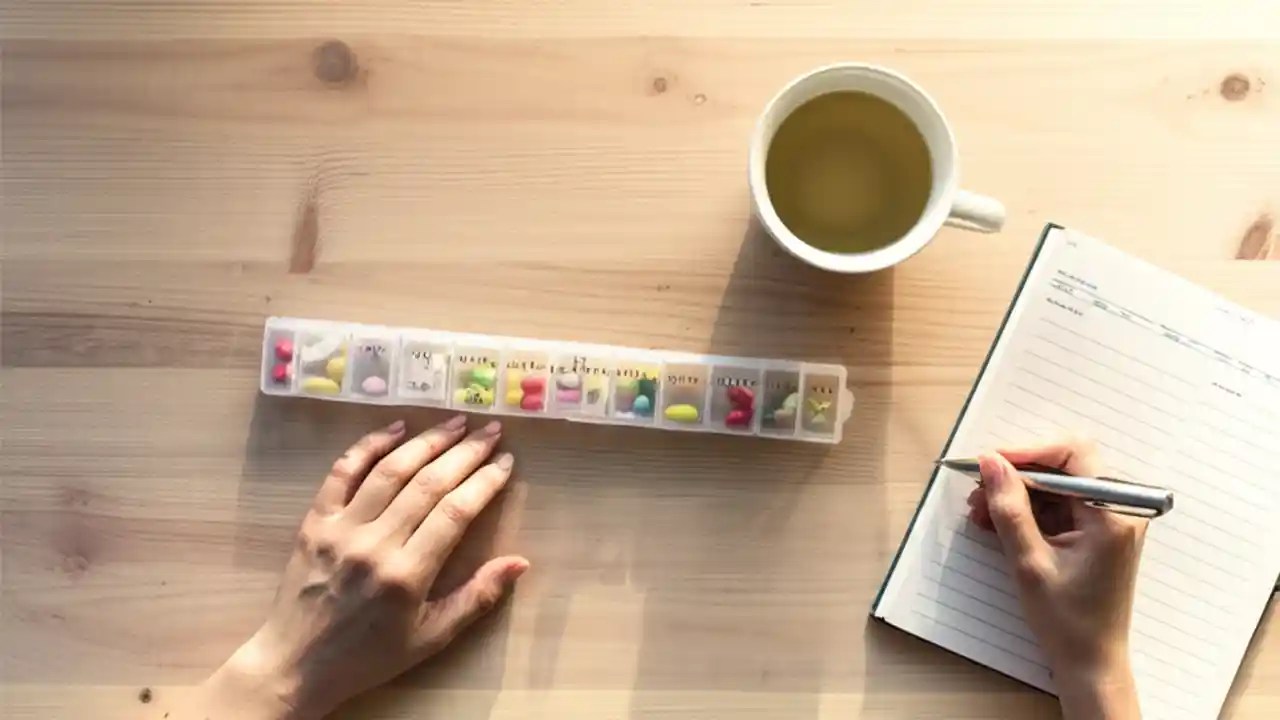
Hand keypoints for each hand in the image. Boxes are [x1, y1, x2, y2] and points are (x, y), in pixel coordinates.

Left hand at [162, 416, 527, 719]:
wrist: (296, 663)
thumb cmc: (370, 655)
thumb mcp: (431, 638)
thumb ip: (477, 598)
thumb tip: (520, 561)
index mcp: (407, 576)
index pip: (454, 513)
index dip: (484, 482)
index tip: (505, 462)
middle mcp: (374, 545)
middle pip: (427, 484)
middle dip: (464, 453)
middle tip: (490, 431)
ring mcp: (341, 529)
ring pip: (389, 471)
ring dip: (426, 441)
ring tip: (454, 423)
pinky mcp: (315, 521)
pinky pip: (342, 472)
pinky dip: (369, 445)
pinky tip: (396, 428)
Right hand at [967, 440, 1145, 718]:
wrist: (1091, 661)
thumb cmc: (1068, 621)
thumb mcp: (1029, 562)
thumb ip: (1010, 508)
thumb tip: (991, 463)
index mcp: (1113, 514)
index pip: (1074, 455)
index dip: (1029, 452)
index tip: (992, 462)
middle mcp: (1118, 510)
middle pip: (1064, 467)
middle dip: (1018, 475)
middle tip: (979, 488)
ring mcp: (1108, 521)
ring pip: (1056, 486)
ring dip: (1017, 494)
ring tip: (980, 510)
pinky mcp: (1096, 532)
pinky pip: (1058, 506)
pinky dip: (1027, 511)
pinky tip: (996, 522)